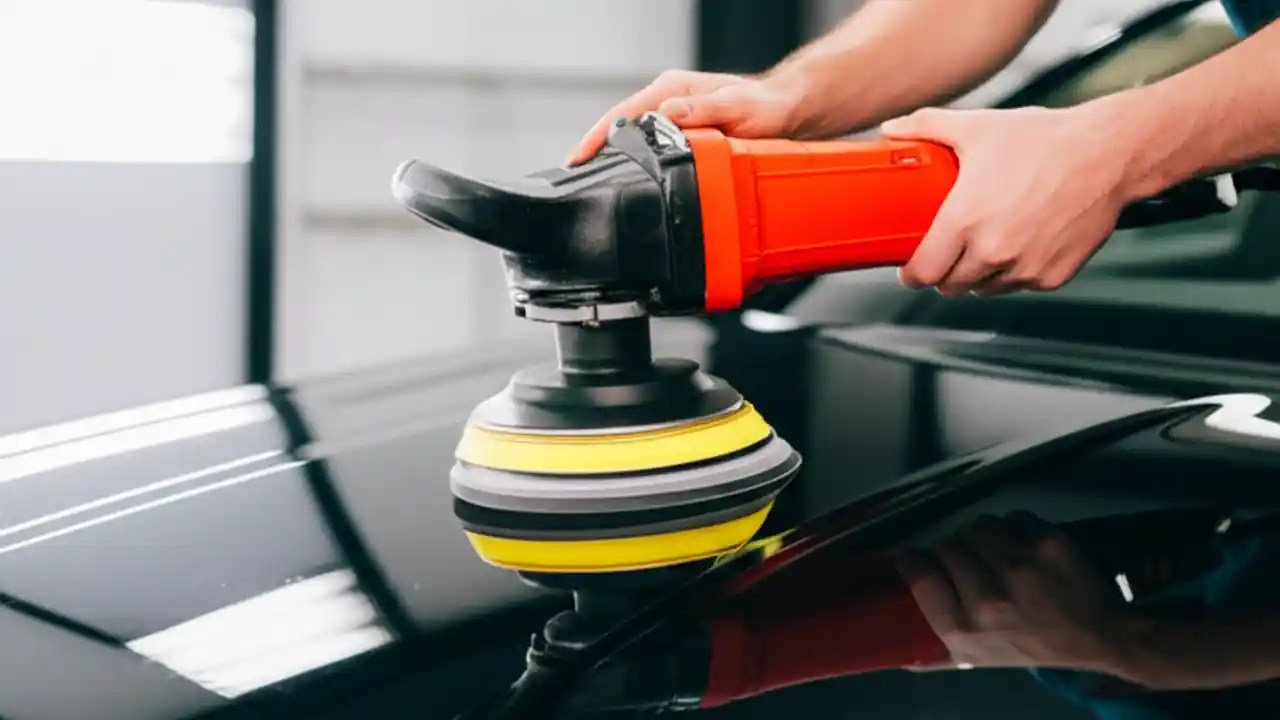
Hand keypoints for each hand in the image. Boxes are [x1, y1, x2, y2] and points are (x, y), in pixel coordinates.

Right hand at [567, 70, 800, 165]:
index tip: (578, 157)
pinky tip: (620, 173)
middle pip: (618, 123)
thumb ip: (701, 111)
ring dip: (610, 154)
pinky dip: (630, 157)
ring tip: (588, 178)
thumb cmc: (764, 109)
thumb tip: (666, 114)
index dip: (596, 136)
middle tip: (574, 174)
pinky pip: (645, 142)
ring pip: (629, 134)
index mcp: (672, 89)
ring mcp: (671, 112)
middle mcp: (667, 98)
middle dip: (593, 147)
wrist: (784, 110)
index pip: (623, 112)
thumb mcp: (735, 108)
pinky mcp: (677, 127)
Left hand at [881, 105, 1133, 295]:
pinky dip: (1015, 273)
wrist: (1108, 153)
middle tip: (947, 252)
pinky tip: (1019, 245)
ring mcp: (1024, 269)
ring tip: (983, 246)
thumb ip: (927, 126)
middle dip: (944, 273)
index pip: (922, 273)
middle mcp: (993, 252)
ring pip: (984, 289)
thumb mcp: (978, 127)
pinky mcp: (1052, 277)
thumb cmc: (1042, 140)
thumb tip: (891, 129)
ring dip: (978, 275)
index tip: (911, 267)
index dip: (912, 274)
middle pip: (950, 286)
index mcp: (965, 221)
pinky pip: (1020, 285)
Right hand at [897, 514, 1133, 674]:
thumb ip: (937, 655)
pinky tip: (1023, 544)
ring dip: (982, 534)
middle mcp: (987, 597)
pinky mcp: (1045, 542)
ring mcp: (1018, 566)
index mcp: (966, 629)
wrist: (1099, 636)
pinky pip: (1012, 518)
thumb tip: (897, 653)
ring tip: (995, 548)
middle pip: (947, 544)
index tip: (912, 556)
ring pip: (977, 525)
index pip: (920, 575)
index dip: (911, 559)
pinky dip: (1014, 526)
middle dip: (953, 548)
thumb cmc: (1033, 647)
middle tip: (967, 558)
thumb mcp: (981, 659)